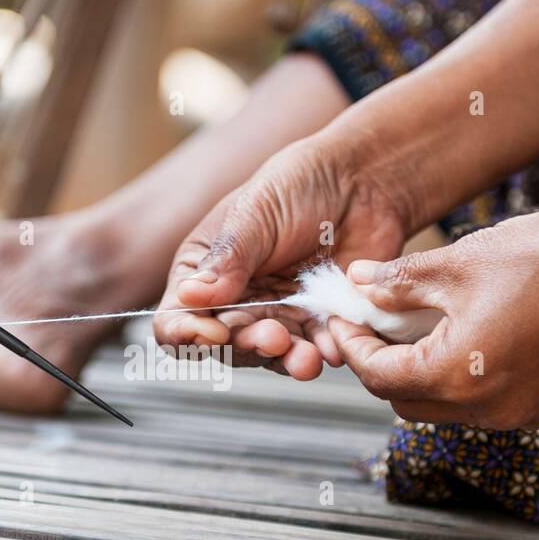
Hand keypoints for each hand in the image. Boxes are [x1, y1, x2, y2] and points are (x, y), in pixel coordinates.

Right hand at [152, 132, 417, 379]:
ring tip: (305, 356)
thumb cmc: (302, 182)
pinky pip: (313, 350)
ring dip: (285, 360)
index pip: (176, 317)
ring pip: (269, 355)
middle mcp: (236, 299)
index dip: (186, 333)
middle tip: (273, 337)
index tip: (212, 332)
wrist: (363, 179)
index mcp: (203, 271)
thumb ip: (227, 258)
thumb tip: (190, 297)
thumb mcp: (255, 211)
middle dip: (247, 346)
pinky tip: (332, 345)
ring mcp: (277, 313)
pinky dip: (321, 353)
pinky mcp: (317, 322)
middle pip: (224, 345)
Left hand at [330, 207, 538, 429]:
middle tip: (376, 320)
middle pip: (404, 400)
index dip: (354, 345)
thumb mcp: (457, 263)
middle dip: (383, 363)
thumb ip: (399, 282)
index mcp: (454, 377)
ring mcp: (516, 412)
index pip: (378, 377)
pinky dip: (458, 376)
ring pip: (442, 405)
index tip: (344, 318)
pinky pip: (479, 402)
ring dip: (420, 371)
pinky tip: (460, 332)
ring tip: (416, 322)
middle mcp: (484, 409)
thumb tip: (358, 284)